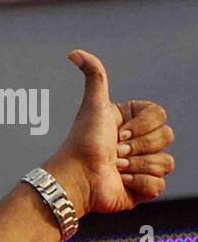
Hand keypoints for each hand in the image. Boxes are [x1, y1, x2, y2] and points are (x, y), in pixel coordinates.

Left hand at [45, 49, 174, 216]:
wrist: (77, 178)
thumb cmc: (83, 142)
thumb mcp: (93, 105)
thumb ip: (94, 76)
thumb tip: (74, 52)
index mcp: (132, 123)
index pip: (161, 116)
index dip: (141, 125)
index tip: (117, 132)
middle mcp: (139, 143)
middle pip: (167, 136)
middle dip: (138, 146)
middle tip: (115, 152)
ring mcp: (143, 167)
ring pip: (167, 162)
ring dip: (138, 166)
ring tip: (116, 168)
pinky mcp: (143, 189)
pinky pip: (159, 185)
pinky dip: (140, 184)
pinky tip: (121, 182)